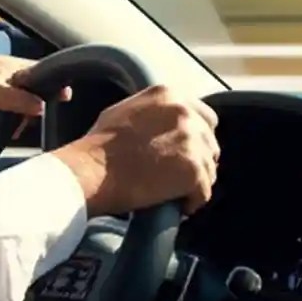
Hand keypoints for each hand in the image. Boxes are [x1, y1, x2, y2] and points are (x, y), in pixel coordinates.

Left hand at [0, 55, 70, 132]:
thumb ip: (13, 98)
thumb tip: (40, 104)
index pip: (33, 67)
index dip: (51, 80)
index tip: (66, 95)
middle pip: (26, 82)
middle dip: (38, 98)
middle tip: (43, 117)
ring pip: (13, 95)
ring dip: (22, 110)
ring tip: (25, 126)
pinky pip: (0, 105)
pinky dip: (8, 115)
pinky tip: (8, 128)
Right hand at [52, 85, 219, 216]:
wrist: (91, 170)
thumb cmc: (98, 145)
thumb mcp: (125, 111)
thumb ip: (154, 112)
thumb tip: (164, 124)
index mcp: (168, 95)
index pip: (204, 115)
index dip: (196, 136)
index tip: (184, 150)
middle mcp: (185, 113)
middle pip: (210, 141)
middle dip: (196, 158)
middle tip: (176, 173)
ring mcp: (192, 142)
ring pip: (209, 168)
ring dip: (194, 181)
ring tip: (172, 191)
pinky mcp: (194, 171)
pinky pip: (204, 192)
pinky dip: (191, 201)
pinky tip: (176, 205)